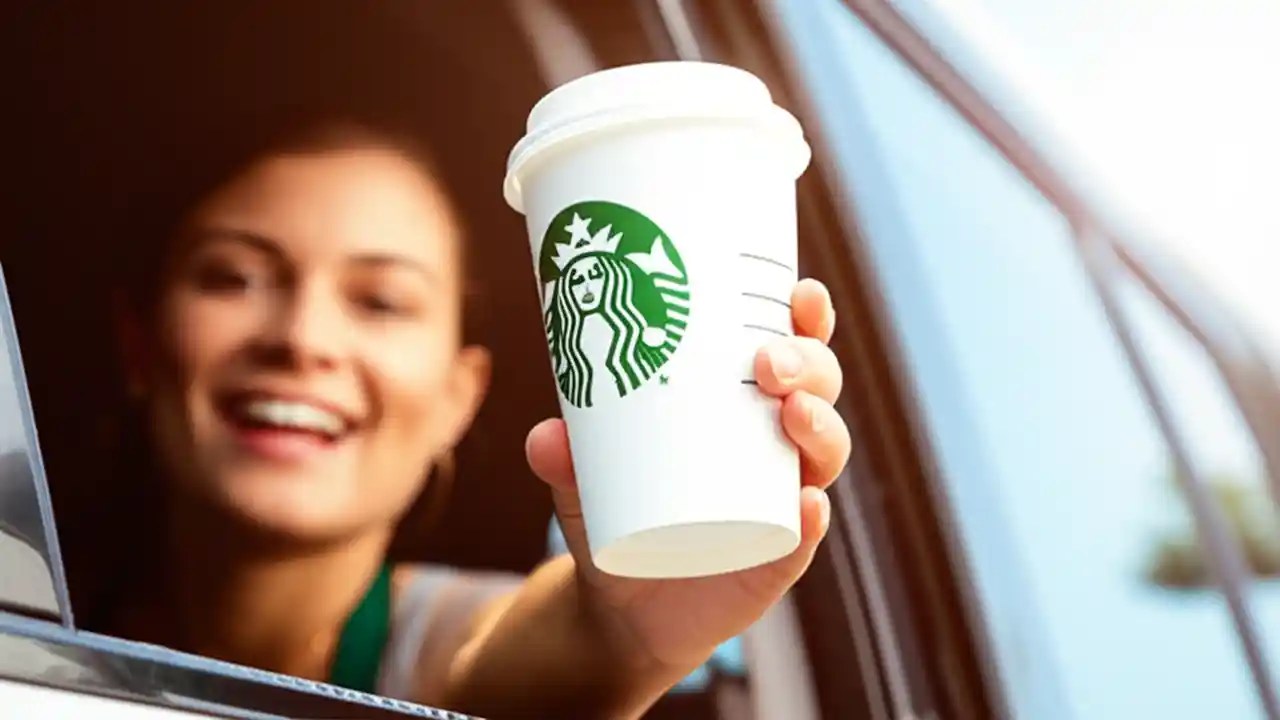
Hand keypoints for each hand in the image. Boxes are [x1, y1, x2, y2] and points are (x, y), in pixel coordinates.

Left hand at [525, 278, 850, 672]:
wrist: (625, 603)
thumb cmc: (617, 511)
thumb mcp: (584, 479)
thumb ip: (565, 457)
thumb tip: (548, 434)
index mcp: (743, 402)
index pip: (791, 346)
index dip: (807, 317)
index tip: (800, 292)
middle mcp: (776, 442)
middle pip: (820, 387)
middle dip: (809, 364)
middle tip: (770, 363)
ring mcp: (784, 497)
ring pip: (826, 450)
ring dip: (820, 426)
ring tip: (792, 414)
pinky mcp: (782, 555)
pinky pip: (807, 533)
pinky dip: (812, 517)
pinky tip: (806, 503)